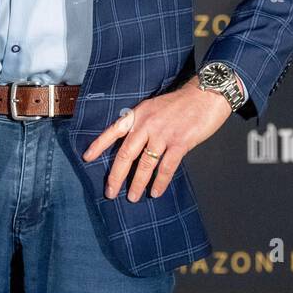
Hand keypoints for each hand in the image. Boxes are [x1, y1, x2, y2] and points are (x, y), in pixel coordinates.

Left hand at [81, 77, 231, 202]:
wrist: (206, 95)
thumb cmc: (182, 103)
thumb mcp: (155, 107)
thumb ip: (143, 124)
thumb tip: (134, 148)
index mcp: (138, 114)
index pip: (113, 131)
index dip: (99, 145)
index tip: (86, 158)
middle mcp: (147, 124)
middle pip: (125, 154)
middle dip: (116, 176)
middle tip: (110, 193)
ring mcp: (163, 134)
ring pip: (145, 164)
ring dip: (137, 183)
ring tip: (133, 197)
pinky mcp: (180, 143)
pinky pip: (166, 168)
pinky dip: (160, 182)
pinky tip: (156, 192)